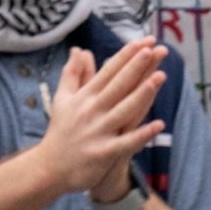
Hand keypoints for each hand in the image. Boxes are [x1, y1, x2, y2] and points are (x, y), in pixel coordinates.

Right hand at [36, 39, 167, 197]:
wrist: (50, 167)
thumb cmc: (60, 131)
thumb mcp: (63, 98)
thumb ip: (72, 73)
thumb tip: (79, 49)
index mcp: (84, 96)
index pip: (108, 71)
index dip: (126, 56)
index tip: (143, 42)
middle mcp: (92, 110)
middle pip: (118, 85)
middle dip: (136, 66)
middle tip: (154, 49)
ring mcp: (98, 131)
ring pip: (124, 110)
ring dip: (142, 94)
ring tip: (160, 77)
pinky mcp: (103, 152)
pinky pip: (126, 142)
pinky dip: (142, 134)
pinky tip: (158, 124)